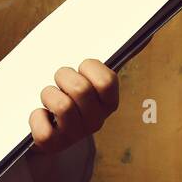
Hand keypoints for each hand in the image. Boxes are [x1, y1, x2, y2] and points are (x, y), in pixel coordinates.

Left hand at [28, 40, 151, 155]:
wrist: (50, 133)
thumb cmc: (70, 97)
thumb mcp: (89, 79)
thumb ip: (110, 60)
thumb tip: (145, 36)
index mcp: (108, 102)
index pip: (106, 80)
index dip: (89, 67)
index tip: (81, 67)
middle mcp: (96, 120)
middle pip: (79, 88)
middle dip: (63, 76)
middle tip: (60, 81)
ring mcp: (74, 134)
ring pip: (60, 105)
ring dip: (48, 94)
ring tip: (49, 97)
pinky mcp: (52, 145)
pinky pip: (43, 128)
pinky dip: (36, 117)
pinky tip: (41, 115)